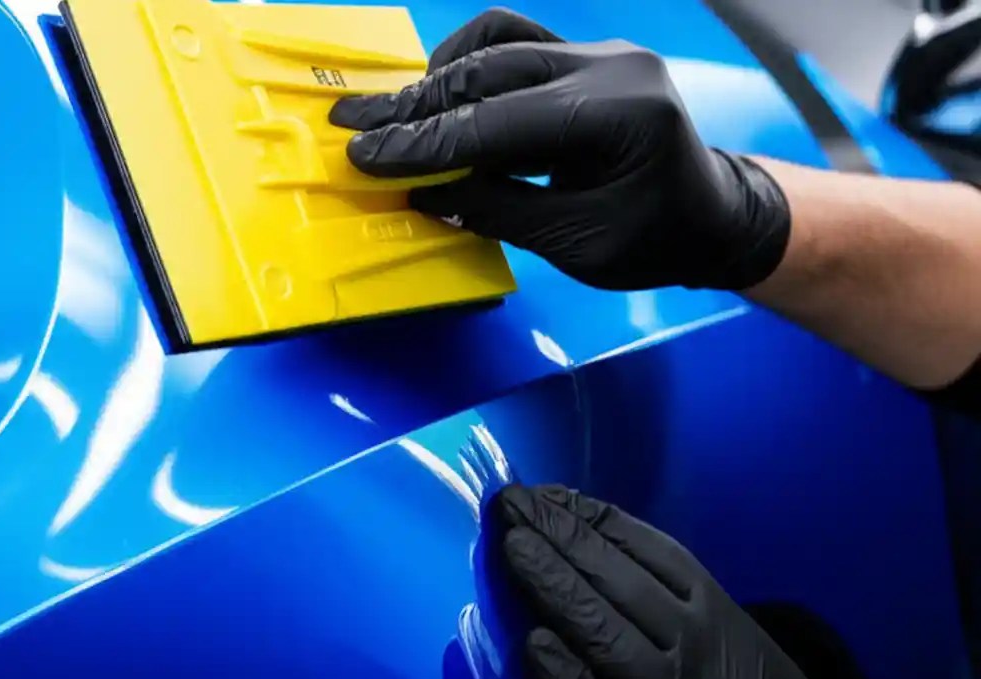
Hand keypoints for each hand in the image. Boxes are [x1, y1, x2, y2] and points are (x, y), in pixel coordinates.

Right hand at [329, 9, 791, 290]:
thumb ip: (496, 211)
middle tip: (354, 124)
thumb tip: (421, 190)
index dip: (424, 143)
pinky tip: (441, 94)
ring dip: (438, 78)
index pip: (497, 123)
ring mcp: (601, 53)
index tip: (365, 157)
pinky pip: (517, 43)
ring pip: (498, 43)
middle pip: (491, 70)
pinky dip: (471, 65)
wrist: (715, 217)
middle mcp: (611, 66)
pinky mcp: (588, 57)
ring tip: (391, 114)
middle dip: (416, 106)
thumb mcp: (576, 244)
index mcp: (619, 115)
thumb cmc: (657, 241)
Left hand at [492, 484, 826, 678]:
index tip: (538, 493)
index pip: (643, 550)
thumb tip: (575, 516)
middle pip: (619, 582)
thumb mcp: (711, 612)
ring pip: (607, 634)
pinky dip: (570, 676)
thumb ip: (652, 572)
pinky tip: (536, 644)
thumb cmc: (728, 670)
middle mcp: (691, 641)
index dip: (585, 519)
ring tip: (515, 548)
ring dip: (557, 587)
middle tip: (512, 507)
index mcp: (706, 602)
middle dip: (562, 540)